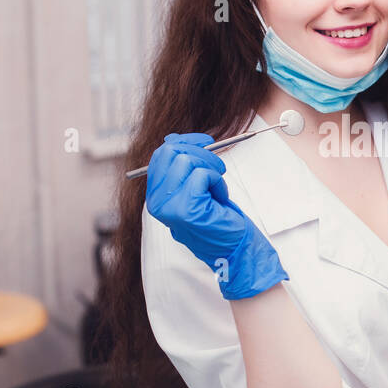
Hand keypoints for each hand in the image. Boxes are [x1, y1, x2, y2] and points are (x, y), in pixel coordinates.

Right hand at [145, 133, 287, 299]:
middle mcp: (157, 201)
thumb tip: (172, 139)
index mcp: (155, 196)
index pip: (160, 155)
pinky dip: (218, 182)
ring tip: (217, 190)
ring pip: (188, 161)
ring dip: (212, 170)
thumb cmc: (215, 219)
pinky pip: (203, 175)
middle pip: (171, 152)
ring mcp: (169, 205)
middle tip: (217, 167)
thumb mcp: (192, 188)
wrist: (231, 248)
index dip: (184, 142)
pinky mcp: (187, 208)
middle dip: (200, 152)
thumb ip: (180, 167)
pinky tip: (219, 198)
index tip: (206, 142)